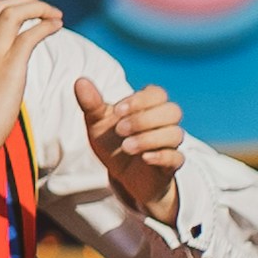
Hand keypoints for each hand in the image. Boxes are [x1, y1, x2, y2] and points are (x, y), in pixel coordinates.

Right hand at [0, 0, 58, 187]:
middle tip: (42, 8)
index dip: (4, 8)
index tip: (22, 14)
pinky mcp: (10, 66)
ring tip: (54, 14)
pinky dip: (46, 25)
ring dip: (38, 8)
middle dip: (24, 1)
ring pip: (13, 13)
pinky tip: (56, 26)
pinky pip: (30, 34)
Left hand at [75, 77, 186, 223]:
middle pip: (172, 111)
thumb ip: (91, 103)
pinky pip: (177, 158)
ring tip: (126, 146)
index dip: (139, 100)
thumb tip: (81, 81)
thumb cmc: (112, 143)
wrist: (120, 176)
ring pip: (175, 134)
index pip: (157, 93)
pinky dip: (162, 156)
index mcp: (148, 107)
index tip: (116, 111)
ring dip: (149, 138)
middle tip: (119, 130)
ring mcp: (169, 144)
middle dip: (144, 119)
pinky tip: (144, 158)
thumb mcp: (97, 123)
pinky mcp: (170, 165)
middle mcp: (163, 123)